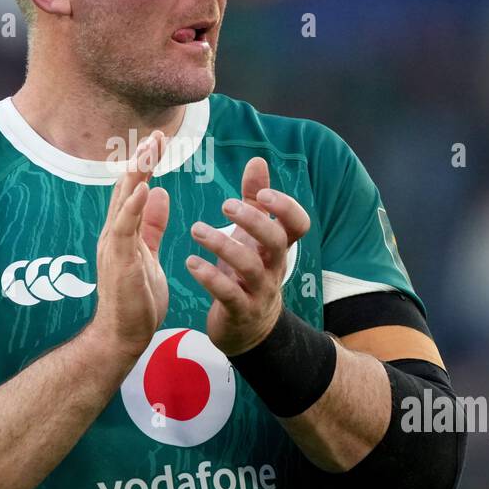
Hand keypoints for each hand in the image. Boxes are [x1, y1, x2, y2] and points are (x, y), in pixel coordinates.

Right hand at [89, 129, 171, 359]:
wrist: (121, 336)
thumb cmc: (135, 299)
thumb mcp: (149, 253)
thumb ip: (152, 225)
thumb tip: (159, 192)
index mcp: (123, 231)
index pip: (133, 189)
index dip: (144, 163)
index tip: (159, 139)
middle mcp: (114, 233)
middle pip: (127, 187)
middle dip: (142, 159)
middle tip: (158, 134)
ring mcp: (114, 245)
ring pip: (124, 201)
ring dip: (138, 174)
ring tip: (150, 149)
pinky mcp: (120, 261)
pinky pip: (125, 228)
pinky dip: (133, 206)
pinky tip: (145, 187)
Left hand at [185, 156, 310, 355]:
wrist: (248, 329)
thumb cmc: (248, 272)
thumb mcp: (253, 236)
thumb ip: (255, 199)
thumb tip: (258, 159)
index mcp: (277, 246)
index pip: (298, 224)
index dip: (285, 207)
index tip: (262, 193)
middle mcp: (273, 267)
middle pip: (277, 241)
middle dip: (254, 221)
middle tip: (225, 204)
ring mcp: (259, 291)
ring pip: (249, 267)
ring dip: (223, 245)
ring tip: (196, 229)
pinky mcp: (239, 310)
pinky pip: (228, 294)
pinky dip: (209, 277)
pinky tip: (191, 263)